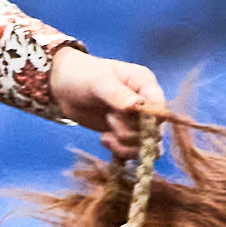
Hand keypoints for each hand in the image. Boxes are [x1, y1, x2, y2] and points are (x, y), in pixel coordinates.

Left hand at [48, 47, 166, 153]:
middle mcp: (146, 104)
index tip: (125, 118)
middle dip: (131, 133)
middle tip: (109, 119)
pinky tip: (104, 139)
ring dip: (125, 146)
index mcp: (145, 84)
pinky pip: (133, 151)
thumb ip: (118, 94)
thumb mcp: (99, 81)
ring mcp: (136, 121)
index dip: (148, 122)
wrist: (65, 86)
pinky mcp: (126, 134)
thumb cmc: (82, 75)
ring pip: (145, 146)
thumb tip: (137, 105)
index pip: (160, 110)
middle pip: (154, 132)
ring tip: (106, 135)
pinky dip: (120, 151)